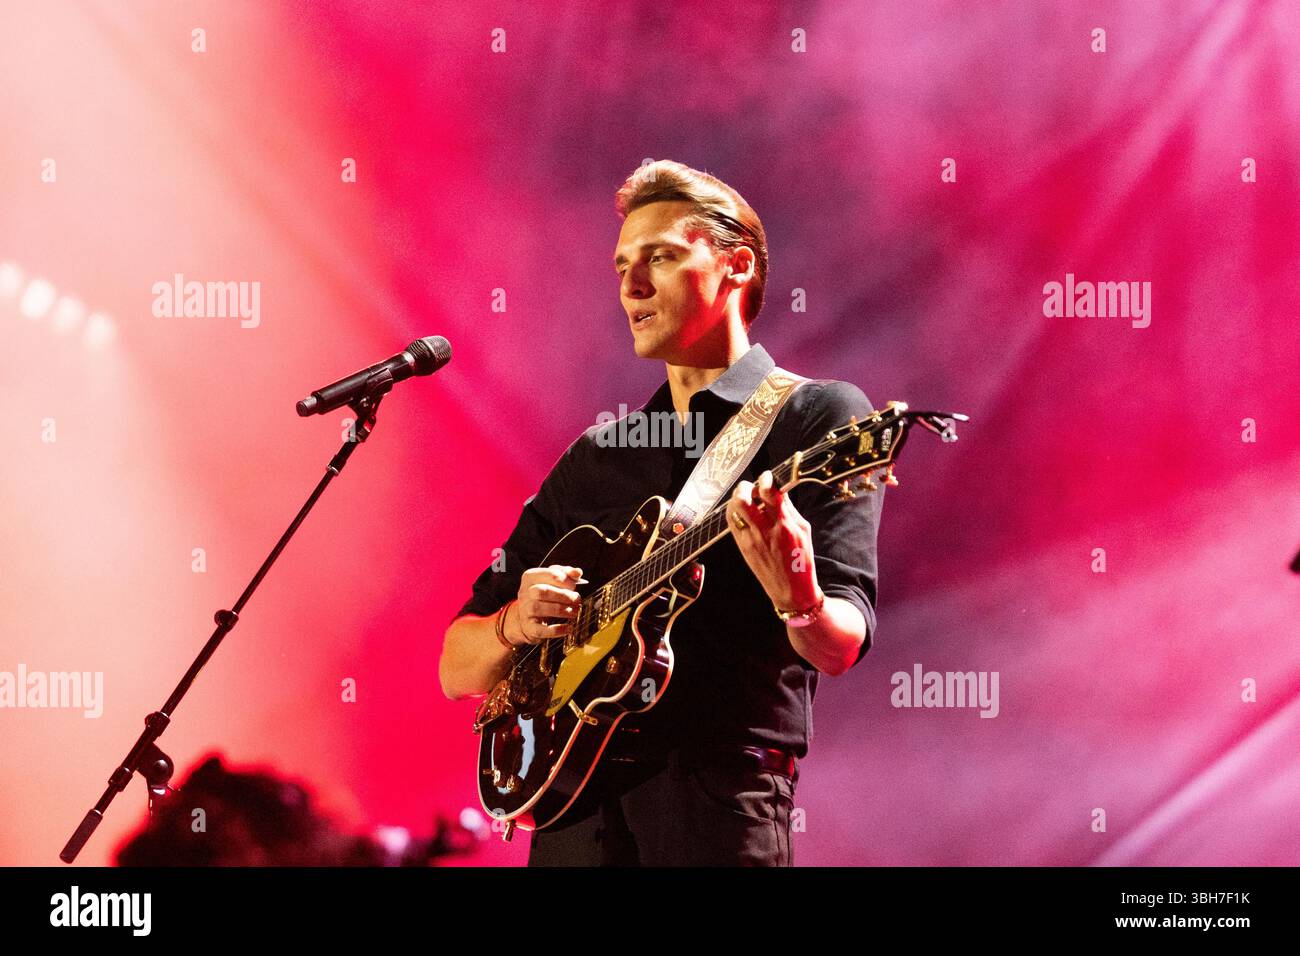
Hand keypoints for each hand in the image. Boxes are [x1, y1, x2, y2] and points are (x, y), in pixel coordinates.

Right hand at [510, 565, 583, 644]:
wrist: (527, 618)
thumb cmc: (544, 595)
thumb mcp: (552, 580)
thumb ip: (566, 573)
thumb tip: (577, 572)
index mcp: (531, 577)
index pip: (549, 574)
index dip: (565, 580)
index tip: (574, 586)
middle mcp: (525, 593)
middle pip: (542, 591)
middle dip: (563, 596)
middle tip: (576, 600)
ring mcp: (525, 611)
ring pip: (540, 609)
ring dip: (562, 610)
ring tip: (575, 612)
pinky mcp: (529, 628)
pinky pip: (541, 630)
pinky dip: (557, 630)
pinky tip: (569, 628)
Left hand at [726, 470, 821, 610]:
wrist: (791, 590)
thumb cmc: (801, 560)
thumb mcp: (804, 531)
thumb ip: (790, 509)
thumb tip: (778, 490)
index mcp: (785, 526)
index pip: (770, 493)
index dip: (766, 479)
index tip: (768, 476)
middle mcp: (765, 532)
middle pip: (743, 500)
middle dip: (745, 487)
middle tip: (751, 486)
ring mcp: (751, 541)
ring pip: (733, 510)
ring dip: (737, 498)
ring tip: (746, 497)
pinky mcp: (743, 548)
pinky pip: (732, 523)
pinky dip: (735, 512)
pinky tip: (743, 511)